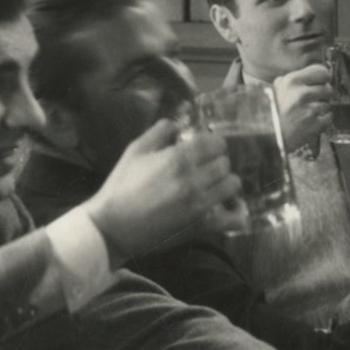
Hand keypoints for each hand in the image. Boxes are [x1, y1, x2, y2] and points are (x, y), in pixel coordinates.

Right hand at [85, 117, 245, 260]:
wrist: (112, 226)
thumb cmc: (121, 186)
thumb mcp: (135, 150)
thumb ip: (158, 131)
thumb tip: (177, 123)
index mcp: (178, 158)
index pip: (215, 142)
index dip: (212, 143)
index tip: (204, 148)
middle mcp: (194, 179)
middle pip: (225, 162)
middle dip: (217, 161)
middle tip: (207, 167)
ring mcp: (201, 204)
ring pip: (233, 185)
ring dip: (226, 182)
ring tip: (215, 185)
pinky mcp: (202, 226)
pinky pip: (234, 218)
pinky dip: (237, 211)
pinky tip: (228, 206)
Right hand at [268, 61, 333, 150]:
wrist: (267, 135)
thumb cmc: (272, 111)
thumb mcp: (278, 88)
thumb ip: (296, 79)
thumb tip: (316, 74)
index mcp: (292, 81)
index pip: (322, 72)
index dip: (323, 78)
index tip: (321, 82)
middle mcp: (301, 94)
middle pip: (328, 89)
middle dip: (323, 95)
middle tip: (312, 101)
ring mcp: (309, 110)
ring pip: (327, 104)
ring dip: (321, 109)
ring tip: (306, 114)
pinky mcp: (314, 125)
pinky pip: (328, 118)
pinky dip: (322, 121)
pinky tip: (310, 122)